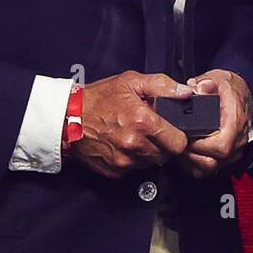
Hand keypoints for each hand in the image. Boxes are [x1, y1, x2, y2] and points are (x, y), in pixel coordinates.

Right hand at [66, 71, 193, 177]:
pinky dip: (134, 159)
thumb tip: (185, 92)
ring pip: (151, 162)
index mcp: (143, 122)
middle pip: (167, 155)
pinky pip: (135, 169)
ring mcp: (124, 160)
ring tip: (136, 135)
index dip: (179, 136)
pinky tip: (124, 144)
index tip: (174, 130)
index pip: (179, 142)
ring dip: (149, 152)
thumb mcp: (130, 81)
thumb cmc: (98, 98)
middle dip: (164, 144)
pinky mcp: (115, 171)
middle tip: (153, 131)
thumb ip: (162, 85)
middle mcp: (134, 144)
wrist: (67, 117)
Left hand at [175, 69, 252, 178]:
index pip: (221, 147)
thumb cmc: (228, 89)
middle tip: (175, 144)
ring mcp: (234, 151)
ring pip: (211, 169)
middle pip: (214, 162)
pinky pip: (210, 168)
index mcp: (236, 123)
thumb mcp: (218, 79)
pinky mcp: (228, 157)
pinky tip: (185, 152)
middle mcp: (238, 140)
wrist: (240, 95)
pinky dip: (196, 164)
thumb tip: (199, 88)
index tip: (185, 137)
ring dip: (191, 161)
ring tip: (178, 148)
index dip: (200, 146)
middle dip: (190, 155)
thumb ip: (206, 83)